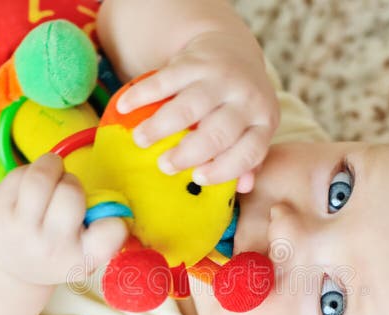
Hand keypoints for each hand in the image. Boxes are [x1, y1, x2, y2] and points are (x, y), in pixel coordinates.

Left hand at [0, 154, 127, 285]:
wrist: (7, 266)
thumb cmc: (56, 250)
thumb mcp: (83, 251)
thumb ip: (99, 226)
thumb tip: (104, 199)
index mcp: (79, 258)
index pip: (112, 231)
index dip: (115, 220)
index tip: (101, 222)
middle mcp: (49, 247)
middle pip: (71, 193)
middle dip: (72, 182)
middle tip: (66, 190)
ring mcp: (19, 229)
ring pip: (41, 176)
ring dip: (51, 165)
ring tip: (51, 172)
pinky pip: (20, 173)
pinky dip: (29, 170)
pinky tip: (28, 185)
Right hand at [116, 31, 279, 192]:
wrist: (232, 51)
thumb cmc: (237, 106)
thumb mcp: (252, 130)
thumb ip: (247, 159)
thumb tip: (242, 188)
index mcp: (264, 121)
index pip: (249, 152)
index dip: (225, 169)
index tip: (198, 178)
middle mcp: (247, 98)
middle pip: (218, 133)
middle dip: (189, 154)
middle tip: (165, 166)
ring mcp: (220, 77)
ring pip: (189, 107)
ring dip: (160, 127)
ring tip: (140, 141)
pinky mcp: (194, 60)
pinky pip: (164, 79)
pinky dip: (142, 94)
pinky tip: (124, 107)